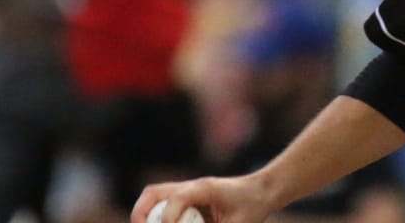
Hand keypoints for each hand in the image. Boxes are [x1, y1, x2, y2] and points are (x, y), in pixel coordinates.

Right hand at [132, 176, 275, 222]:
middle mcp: (191, 186)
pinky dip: (155, 216)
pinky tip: (164, 222)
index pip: (176, 198)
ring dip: (145, 216)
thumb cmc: (253, 206)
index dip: (168, 219)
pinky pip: (160, 205)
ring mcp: (187, 191)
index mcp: (205, 188)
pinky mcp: (186, 199)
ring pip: (152, 197)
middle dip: (141, 216)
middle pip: (152, 194)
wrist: (263, 191)